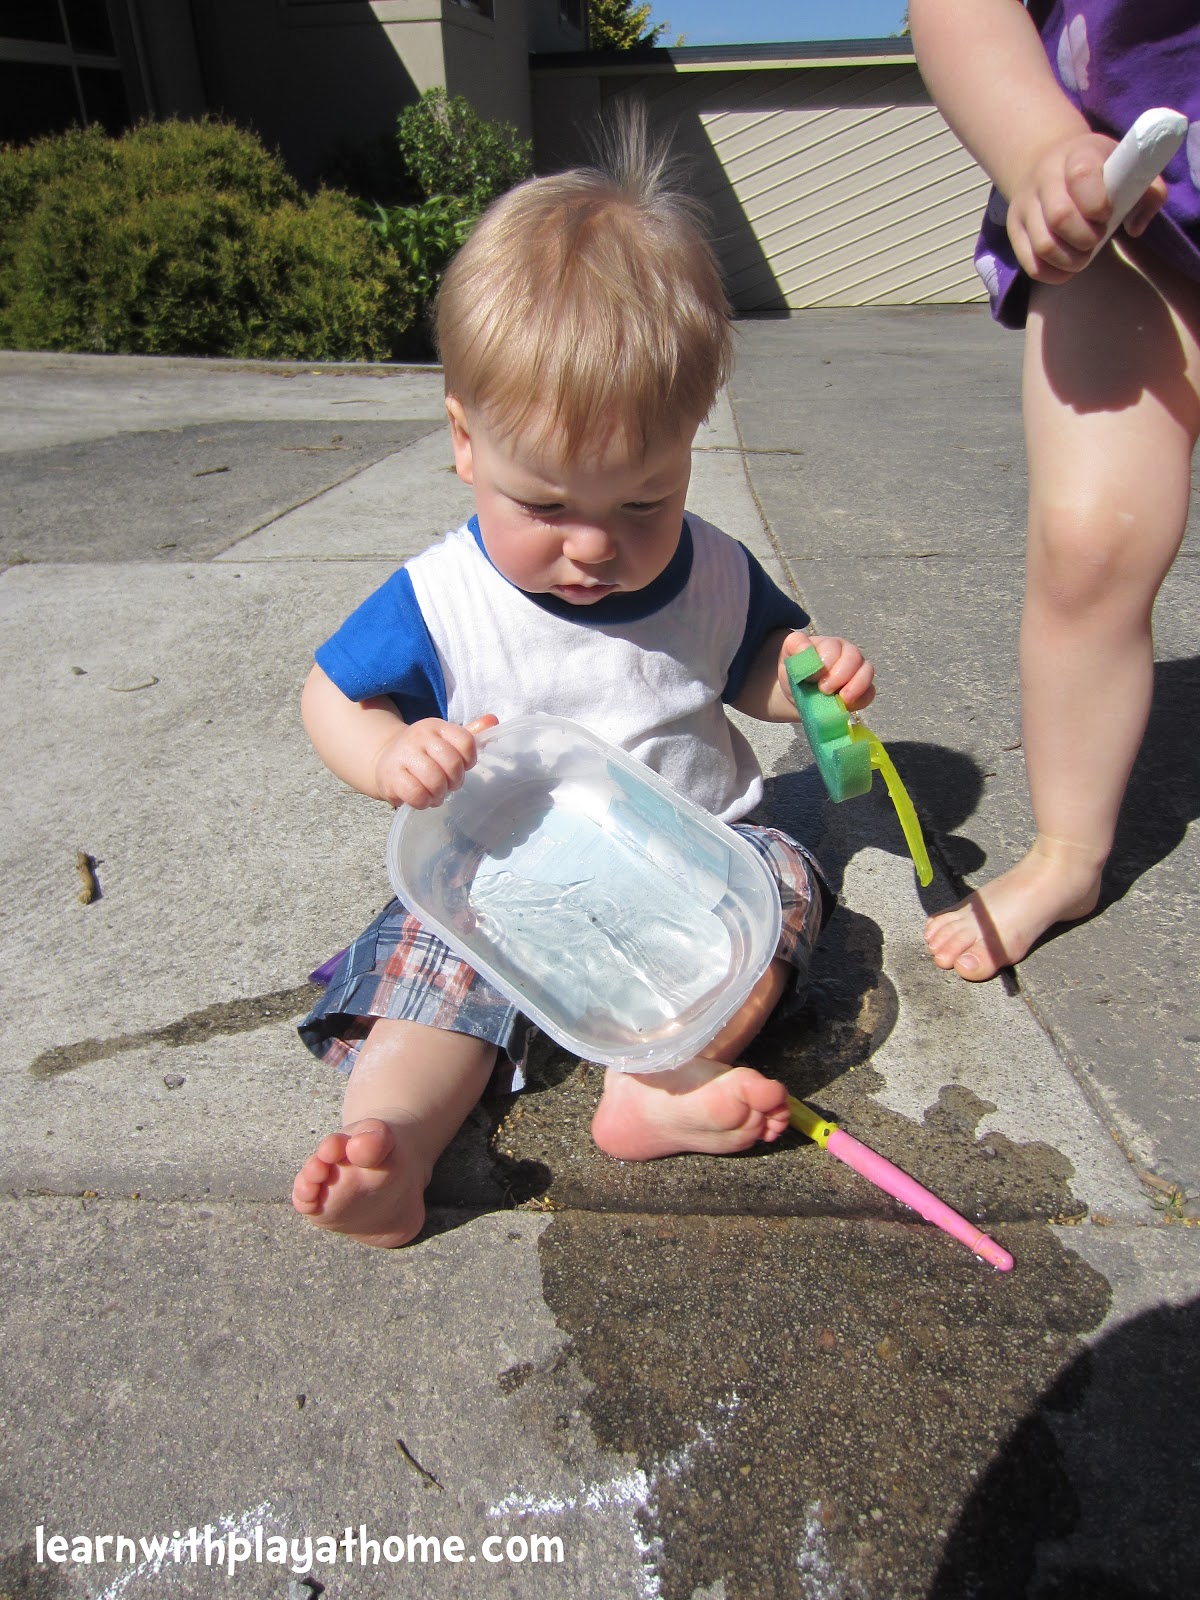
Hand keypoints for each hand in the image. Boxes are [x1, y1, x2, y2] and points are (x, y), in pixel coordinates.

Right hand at [374, 714, 497, 808]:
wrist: (385, 757)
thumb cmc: (424, 752)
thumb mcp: (445, 739)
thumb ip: (470, 733)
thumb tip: (493, 720)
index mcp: (437, 726)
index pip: (466, 742)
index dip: (469, 761)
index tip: (462, 767)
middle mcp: (419, 736)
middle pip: (452, 764)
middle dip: (455, 781)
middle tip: (449, 785)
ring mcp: (403, 755)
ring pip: (435, 780)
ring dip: (440, 794)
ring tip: (436, 794)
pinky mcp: (391, 776)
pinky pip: (416, 794)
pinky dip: (424, 802)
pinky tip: (423, 799)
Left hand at [782, 633, 874, 711]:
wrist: (797, 695)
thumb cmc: (795, 672)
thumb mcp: (788, 657)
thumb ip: (794, 645)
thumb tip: (806, 648)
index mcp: (828, 643)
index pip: (832, 647)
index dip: (823, 664)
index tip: (810, 679)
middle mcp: (846, 653)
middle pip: (854, 657)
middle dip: (839, 675)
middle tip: (823, 690)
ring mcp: (857, 670)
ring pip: (867, 671)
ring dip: (855, 686)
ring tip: (841, 699)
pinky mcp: (862, 689)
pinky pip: (870, 692)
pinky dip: (860, 699)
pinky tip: (846, 705)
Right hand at [1006, 132, 1166, 282]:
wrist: (1049, 162)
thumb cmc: (1099, 172)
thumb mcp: (1127, 168)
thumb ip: (1148, 193)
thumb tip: (1135, 227)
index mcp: (1077, 155)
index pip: (1081, 175)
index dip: (1097, 202)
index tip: (1107, 213)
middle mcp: (1044, 177)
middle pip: (1060, 217)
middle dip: (1086, 238)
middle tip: (1096, 238)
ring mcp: (1025, 205)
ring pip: (1044, 246)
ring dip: (1070, 260)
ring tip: (1083, 255)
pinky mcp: (1014, 230)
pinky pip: (1031, 264)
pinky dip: (1053, 273)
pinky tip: (1067, 266)